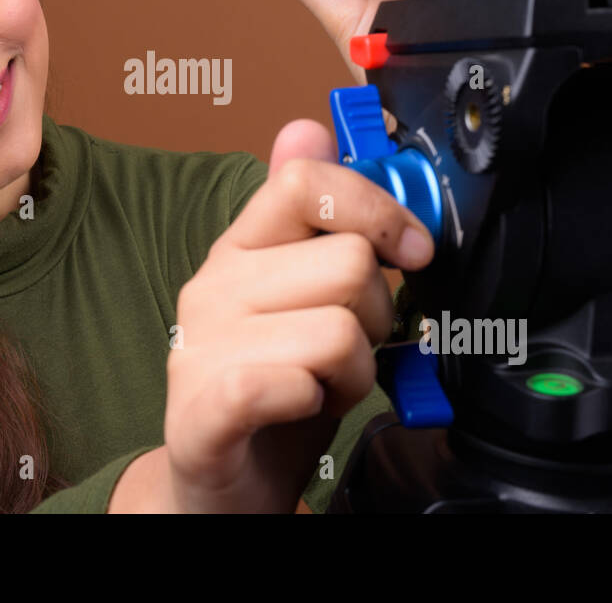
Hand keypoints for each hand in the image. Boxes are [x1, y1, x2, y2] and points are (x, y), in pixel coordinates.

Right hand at [162, 118, 435, 511]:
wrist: (217, 484)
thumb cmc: (273, 387)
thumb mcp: (301, 297)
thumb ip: (312, 221)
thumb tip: (305, 128)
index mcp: (239, 249)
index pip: (305, 183)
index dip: (377, 208)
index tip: (411, 250)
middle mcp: (212, 287)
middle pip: (349, 264)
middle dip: (377, 318)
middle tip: (350, 350)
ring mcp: (200, 348)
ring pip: (339, 332)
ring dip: (354, 373)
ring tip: (325, 387)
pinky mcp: (202, 411)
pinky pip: (288, 382)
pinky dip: (315, 400)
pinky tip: (299, 407)